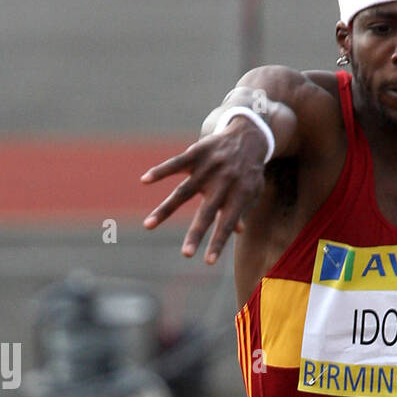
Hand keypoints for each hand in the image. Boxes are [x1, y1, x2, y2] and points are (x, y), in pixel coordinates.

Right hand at [140, 118, 268, 263]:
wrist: (247, 134)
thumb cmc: (248, 170)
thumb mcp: (251, 191)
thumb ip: (241, 210)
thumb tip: (235, 230)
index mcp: (238, 196)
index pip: (227, 225)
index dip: (218, 243)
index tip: (208, 262)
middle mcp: (222, 184)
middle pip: (206, 213)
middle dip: (196, 234)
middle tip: (186, 254)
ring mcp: (208, 168)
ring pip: (184, 192)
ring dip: (165, 209)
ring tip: (149, 225)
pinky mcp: (196, 153)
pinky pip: (176, 163)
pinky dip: (160, 171)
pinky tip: (145, 180)